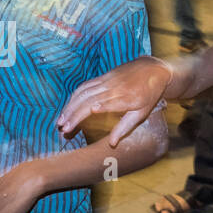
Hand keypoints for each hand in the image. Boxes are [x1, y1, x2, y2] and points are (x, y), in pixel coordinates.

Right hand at [57, 55, 178, 145]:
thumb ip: (125, 127)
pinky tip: (67, 107)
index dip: (98, 108)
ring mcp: (106, 81)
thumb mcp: (142, 113)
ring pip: (83, 93)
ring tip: (61, 121)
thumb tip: (111, 143)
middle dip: (74, 114)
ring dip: (70, 107)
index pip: (109, 104)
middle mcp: (114, 88)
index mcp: (128, 98)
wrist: (152, 69)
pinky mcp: (101, 77)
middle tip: (63, 128)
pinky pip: (83, 87)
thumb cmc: (148, 94)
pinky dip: (73, 97)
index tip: (85, 116)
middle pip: (89, 100)